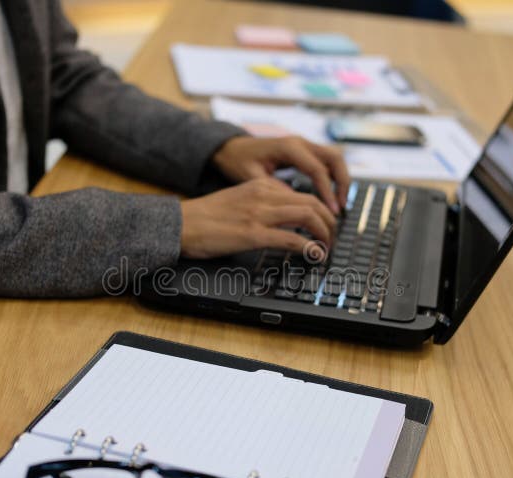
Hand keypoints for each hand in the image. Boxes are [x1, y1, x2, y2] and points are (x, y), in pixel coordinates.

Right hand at [180, 179, 334, 259]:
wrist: (181, 224)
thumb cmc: (205, 218)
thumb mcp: (239, 200)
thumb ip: (262, 204)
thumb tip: (284, 220)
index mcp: (261, 186)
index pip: (303, 194)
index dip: (320, 211)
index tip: (324, 226)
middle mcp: (264, 195)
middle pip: (312, 203)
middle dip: (329, 222)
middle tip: (331, 239)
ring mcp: (259, 214)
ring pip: (308, 216)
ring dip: (324, 234)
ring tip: (327, 248)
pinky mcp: (253, 234)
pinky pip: (292, 239)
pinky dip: (309, 248)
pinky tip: (315, 256)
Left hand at [212, 136, 349, 214]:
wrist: (231, 148)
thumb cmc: (238, 161)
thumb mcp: (251, 177)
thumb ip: (273, 188)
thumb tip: (295, 204)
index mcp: (288, 147)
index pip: (317, 169)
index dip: (327, 191)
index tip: (332, 211)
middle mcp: (300, 142)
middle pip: (335, 158)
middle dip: (343, 183)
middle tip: (341, 207)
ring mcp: (304, 144)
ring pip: (335, 158)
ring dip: (341, 180)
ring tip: (339, 204)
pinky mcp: (304, 151)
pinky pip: (326, 162)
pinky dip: (333, 177)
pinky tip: (330, 197)